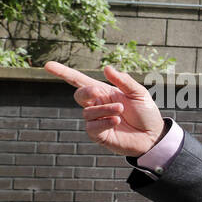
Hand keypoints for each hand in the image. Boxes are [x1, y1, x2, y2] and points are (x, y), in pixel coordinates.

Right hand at [44, 61, 164, 156]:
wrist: (154, 136)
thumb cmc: (146, 113)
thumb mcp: (138, 94)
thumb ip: (124, 81)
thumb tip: (106, 68)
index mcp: (104, 92)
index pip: (80, 81)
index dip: (63, 73)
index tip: (48, 65)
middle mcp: (97, 105)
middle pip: (79, 95)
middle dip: (85, 92)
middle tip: (97, 91)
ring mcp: (96, 120)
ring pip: (88, 112)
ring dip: (104, 109)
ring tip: (121, 110)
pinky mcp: (99, 135)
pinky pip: (92, 127)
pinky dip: (104, 122)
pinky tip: (116, 120)